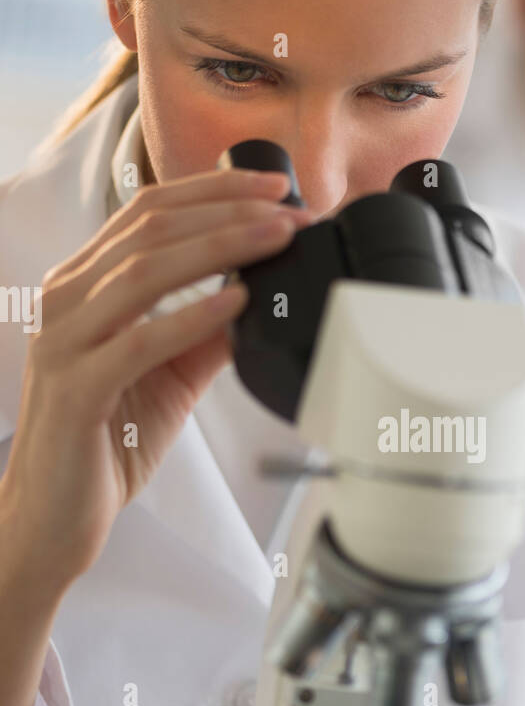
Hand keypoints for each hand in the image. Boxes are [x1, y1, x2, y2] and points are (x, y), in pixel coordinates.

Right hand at [0, 167, 313, 593]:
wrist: (52, 518)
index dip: (214, 190)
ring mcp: (64, 342)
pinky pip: (139, 340)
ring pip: (145, 271)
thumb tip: (259, 295)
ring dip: (221, 248)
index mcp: (83, 286)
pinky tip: (236, 302)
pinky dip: (192, 316)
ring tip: (275, 241)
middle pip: (152, 229)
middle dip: (228, 211)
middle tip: (290, 211)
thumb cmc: (104, 446)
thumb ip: (206, 334)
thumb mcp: (168, 377)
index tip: (275, 187)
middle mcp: (66, 300)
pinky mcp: (75, 389)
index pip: (149, 211)